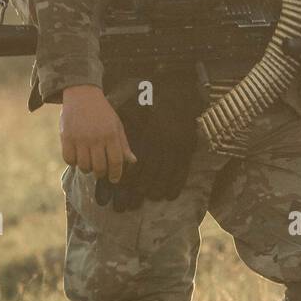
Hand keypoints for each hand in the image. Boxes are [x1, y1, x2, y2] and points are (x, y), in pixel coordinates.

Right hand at [60, 84, 137, 180]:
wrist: (82, 94)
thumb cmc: (102, 111)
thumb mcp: (117, 125)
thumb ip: (123, 144)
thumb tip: (132, 161)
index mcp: (111, 135)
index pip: (116, 162)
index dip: (116, 174)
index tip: (114, 179)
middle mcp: (96, 138)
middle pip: (99, 167)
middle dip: (101, 174)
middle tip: (100, 172)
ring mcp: (80, 138)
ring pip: (84, 166)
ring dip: (87, 169)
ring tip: (89, 164)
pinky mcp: (67, 137)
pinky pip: (69, 159)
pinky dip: (73, 162)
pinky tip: (77, 157)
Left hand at [94, 75, 204, 210]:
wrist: (178, 94)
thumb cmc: (153, 105)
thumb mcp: (135, 115)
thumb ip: (124, 134)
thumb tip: (112, 154)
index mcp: (147, 135)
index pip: (134, 162)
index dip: (126, 179)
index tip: (119, 192)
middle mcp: (161, 142)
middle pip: (148, 173)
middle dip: (136, 192)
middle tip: (126, 207)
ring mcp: (176, 146)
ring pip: (165, 174)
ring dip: (156, 190)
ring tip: (147, 201)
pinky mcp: (188, 148)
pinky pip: (182, 170)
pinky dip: (176, 184)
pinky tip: (169, 195)